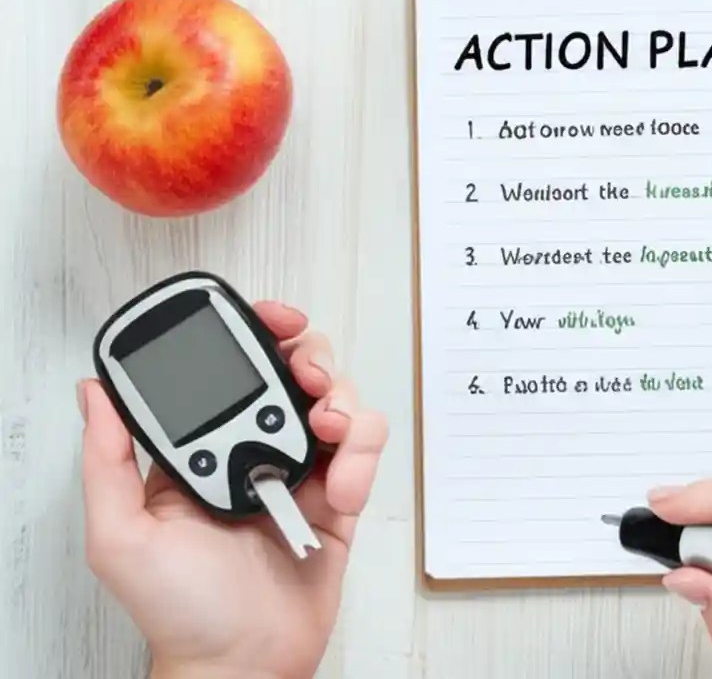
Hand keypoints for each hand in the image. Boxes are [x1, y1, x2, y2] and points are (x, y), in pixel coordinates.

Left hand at [79, 302, 388, 678]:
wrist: (245, 661)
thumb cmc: (180, 611)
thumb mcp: (120, 536)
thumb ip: (108, 460)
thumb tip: (94, 392)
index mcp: (200, 447)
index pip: (229, 369)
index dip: (255, 333)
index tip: (273, 320)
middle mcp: (253, 448)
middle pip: (295, 369)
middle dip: (310, 357)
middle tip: (308, 377)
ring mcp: (301, 470)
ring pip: (339, 400)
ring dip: (343, 404)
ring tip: (326, 435)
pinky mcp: (341, 496)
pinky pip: (366, 449)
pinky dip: (362, 457)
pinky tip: (338, 489)